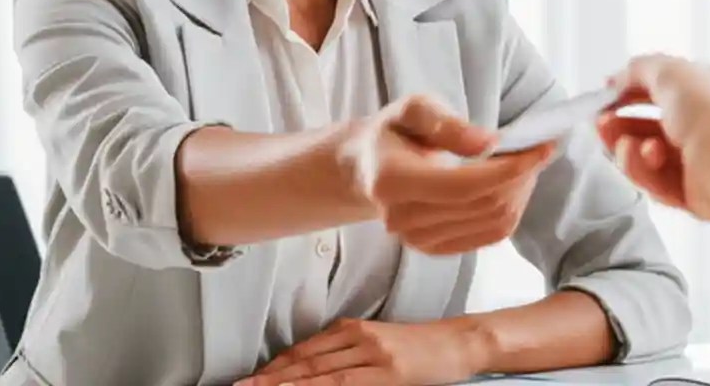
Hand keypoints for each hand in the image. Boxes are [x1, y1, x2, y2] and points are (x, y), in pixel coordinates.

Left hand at [235, 319, 484, 385]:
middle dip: (270, 377)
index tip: (252, 378)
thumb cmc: (420, 347)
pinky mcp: (387, 372)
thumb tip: (312, 371)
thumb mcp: (378, 342)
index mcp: (353, 328)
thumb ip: (346, 353)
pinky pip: (343, 383)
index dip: (275, 366)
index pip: (304, 349)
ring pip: (318, 373)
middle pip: (305, 361)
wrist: (456, 344)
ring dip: (285, 385)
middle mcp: (358, 338)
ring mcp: (372, 355)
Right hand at [342, 95, 553, 254]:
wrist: (369, 168)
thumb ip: (446, 123)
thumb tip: (488, 143)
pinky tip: (512, 185)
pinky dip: (511, 210)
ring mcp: (418, 240)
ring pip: (493, 222)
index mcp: (393, 181)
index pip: (466, 185)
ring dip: (520, 192)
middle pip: (484, 204)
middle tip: (538, 149)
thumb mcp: (414, 109)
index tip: (543, 146)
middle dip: (521, 176)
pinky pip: (489, 236)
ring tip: (525, 164)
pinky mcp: (433, 249)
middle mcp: (402, 219)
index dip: (511, 168)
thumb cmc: (395, 132)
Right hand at [597, 55, 709, 219]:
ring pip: (646, 160)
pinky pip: (655, 184)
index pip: (656, 94)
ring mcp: (697, 163)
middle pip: (646, 130)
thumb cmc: (709, 107)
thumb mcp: (667, 71)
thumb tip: (615, 81)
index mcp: (700, 93)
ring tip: (628, 146)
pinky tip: (646, 159)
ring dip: (630, 151)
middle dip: (618, 127)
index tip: (603, 99)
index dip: (626, 96)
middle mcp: (700, 127)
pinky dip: (645, 170)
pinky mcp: (692, 195)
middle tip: (601, 125)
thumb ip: (636, 70)